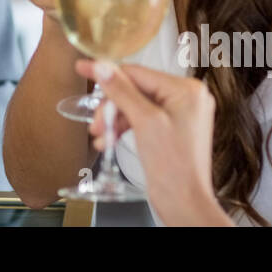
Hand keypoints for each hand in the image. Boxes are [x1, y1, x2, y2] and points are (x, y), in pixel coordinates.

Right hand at [76, 58, 231, 225]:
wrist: (183, 203)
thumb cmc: (175, 168)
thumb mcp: (144, 122)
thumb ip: (121, 91)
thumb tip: (103, 68)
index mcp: (187, 90)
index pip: (138, 72)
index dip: (108, 73)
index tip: (85, 68)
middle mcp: (187, 98)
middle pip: (135, 89)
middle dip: (111, 106)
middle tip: (95, 121)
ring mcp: (180, 114)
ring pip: (136, 105)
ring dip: (114, 119)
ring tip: (100, 135)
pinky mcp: (172, 129)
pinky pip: (142, 118)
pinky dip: (124, 127)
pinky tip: (108, 139)